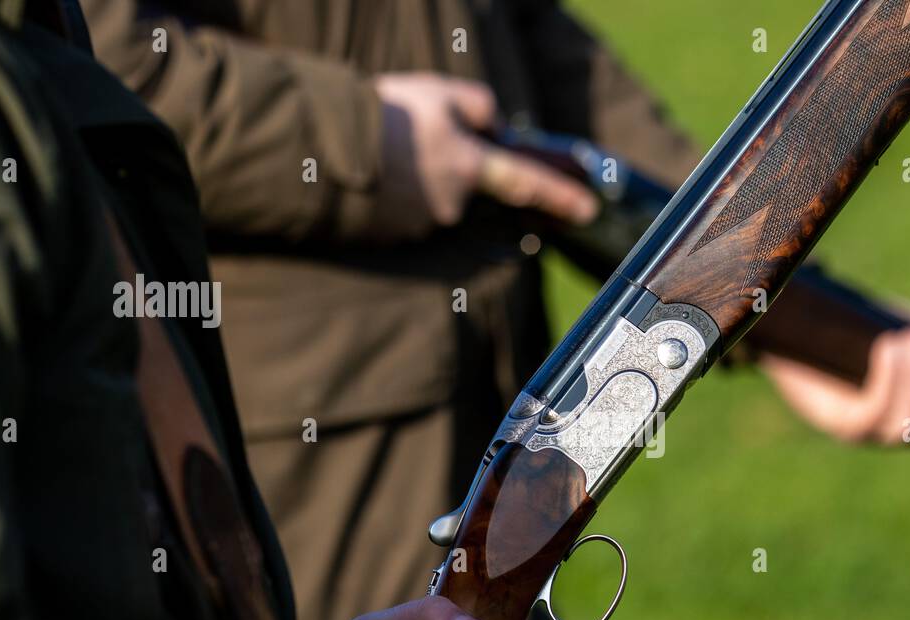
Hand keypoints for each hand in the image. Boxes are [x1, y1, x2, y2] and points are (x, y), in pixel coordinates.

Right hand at [369, 72, 597, 237]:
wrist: (322, 152)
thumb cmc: (386, 118)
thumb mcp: (438, 92)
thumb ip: (476, 106)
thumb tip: (492, 125)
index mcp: (469, 167)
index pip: (525, 183)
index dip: (559, 196)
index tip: (588, 210)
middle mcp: (452, 204)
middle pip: (461, 189)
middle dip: (443, 169)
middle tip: (409, 144)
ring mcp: (421, 225)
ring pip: (428, 200)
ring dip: (413, 181)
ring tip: (382, 154)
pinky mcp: (392, 238)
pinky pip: (400, 215)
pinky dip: (392, 197)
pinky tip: (370, 176)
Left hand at [760, 326, 909, 449]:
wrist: (795, 331)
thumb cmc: (853, 327)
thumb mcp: (900, 329)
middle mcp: (896, 432)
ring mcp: (868, 433)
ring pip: (908, 427)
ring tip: (905, 340)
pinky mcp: (839, 424)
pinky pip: (874, 415)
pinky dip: (889, 381)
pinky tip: (887, 347)